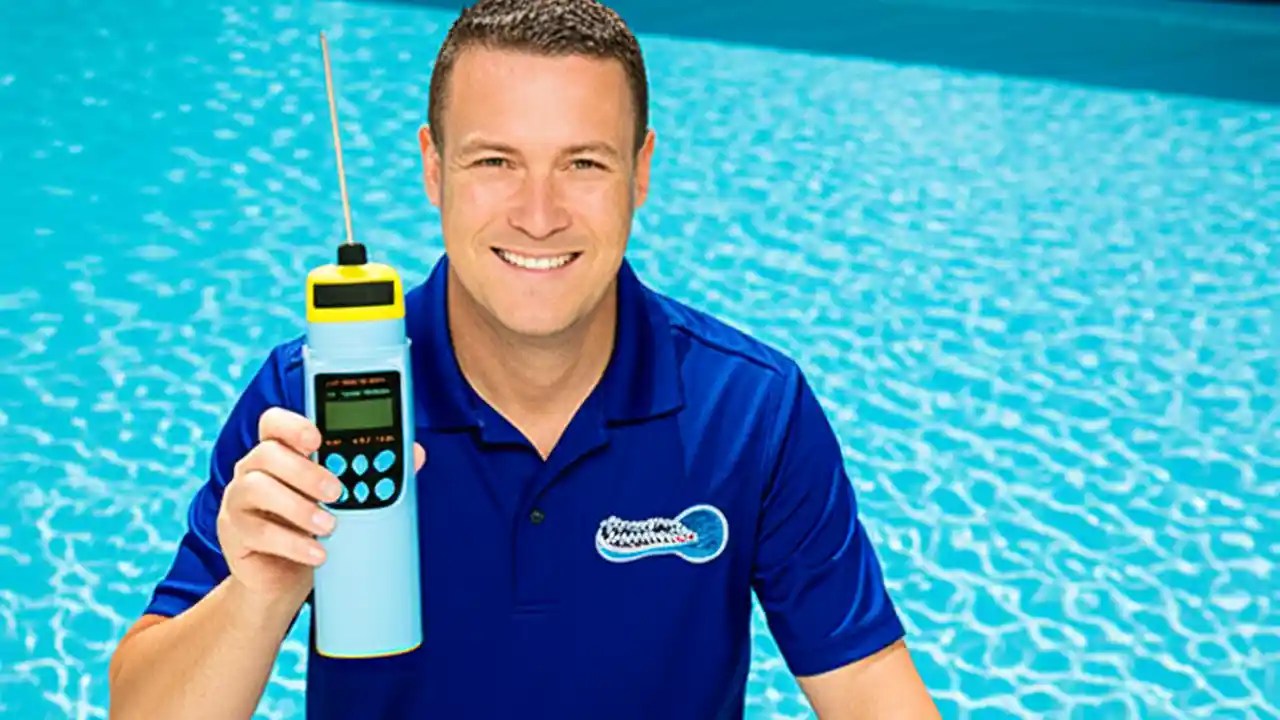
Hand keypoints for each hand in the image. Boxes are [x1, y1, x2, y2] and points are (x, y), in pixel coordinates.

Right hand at [216, 407, 425, 605]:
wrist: (285, 576)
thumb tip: (416, 453)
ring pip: (257, 488)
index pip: (274, 422)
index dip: (293, 424)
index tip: (319, 436)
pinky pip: (257, 531)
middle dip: (304, 470)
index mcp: (280, 450)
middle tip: (338, 491)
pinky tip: (317, 552)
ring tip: (330, 525)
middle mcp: (253, 467)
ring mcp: (239, 498)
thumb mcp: (345, 498)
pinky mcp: (234, 531)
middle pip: (267, 453)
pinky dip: (292, 542)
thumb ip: (374, 471)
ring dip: (298, 507)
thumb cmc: (315, 525)